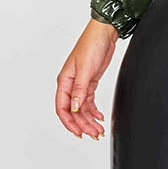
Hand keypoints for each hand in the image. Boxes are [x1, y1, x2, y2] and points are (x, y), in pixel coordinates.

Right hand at [55, 18, 119, 139]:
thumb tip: (75, 107)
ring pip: (82, 109)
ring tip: (99, 130)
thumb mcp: (85, 68)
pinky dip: (94, 111)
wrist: (105, 34)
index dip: (70, 123)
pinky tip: (99, 117)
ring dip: (89, 120)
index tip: (79, 133)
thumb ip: (80, 89)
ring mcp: (80, 84)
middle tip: (94, 134)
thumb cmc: (91, 45)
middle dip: (83, 125)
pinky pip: (89, 102)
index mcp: (64, 81)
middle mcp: (70, 85)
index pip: (63, 108)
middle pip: (74, 112)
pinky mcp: (90, 83)